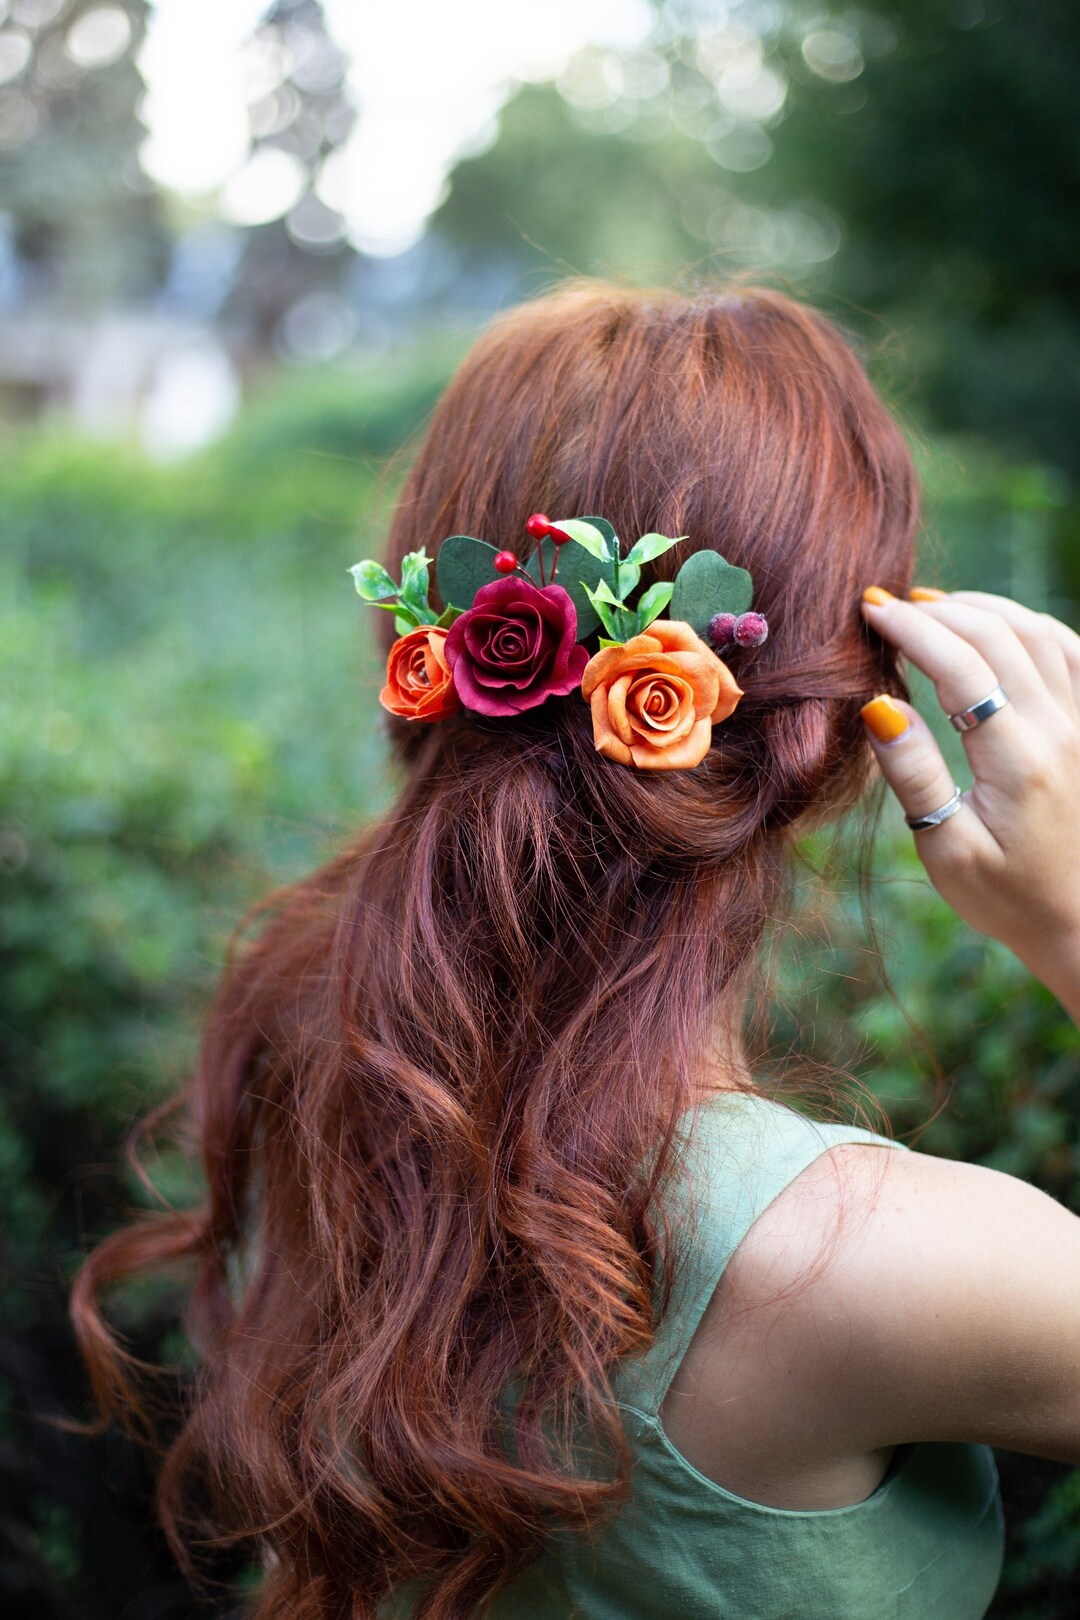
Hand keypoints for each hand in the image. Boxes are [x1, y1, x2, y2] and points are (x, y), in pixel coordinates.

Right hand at [859, 588, 1079, 1015]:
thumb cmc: (1006, 897)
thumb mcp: (948, 851)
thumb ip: (915, 774)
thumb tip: (878, 706)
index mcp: (1018, 760)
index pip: (960, 665)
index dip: (911, 628)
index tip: (869, 612)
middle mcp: (1060, 729)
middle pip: (999, 633)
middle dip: (938, 609)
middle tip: (889, 608)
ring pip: (1039, 630)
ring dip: (984, 609)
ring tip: (935, 608)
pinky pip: (1071, 650)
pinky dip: (1029, 625)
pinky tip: (996, 628)